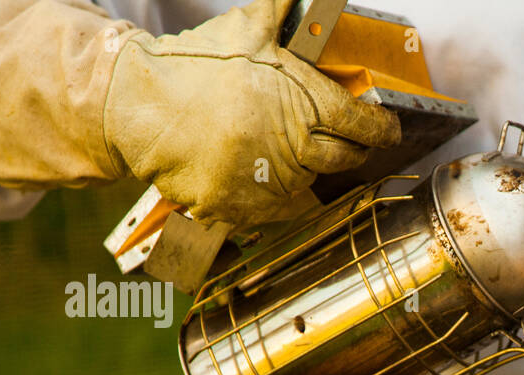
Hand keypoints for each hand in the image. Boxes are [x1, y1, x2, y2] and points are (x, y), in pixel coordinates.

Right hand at [104, 0, 400, 229]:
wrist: (137, 104)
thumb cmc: (195, 65)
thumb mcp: (247, 29)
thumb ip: (287, 9)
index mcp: (302, 104)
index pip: (364, 125)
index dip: (382, 128)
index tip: (386, 128)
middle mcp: (291, 147)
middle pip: (344, 158)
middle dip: (349, 148)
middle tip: (338, 137)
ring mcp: (266, 181)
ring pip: (309, 182)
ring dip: (304, 166)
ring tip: (279, 144)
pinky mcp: (241, 207)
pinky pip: (276, 207)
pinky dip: (272, 190)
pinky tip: (256, 167)